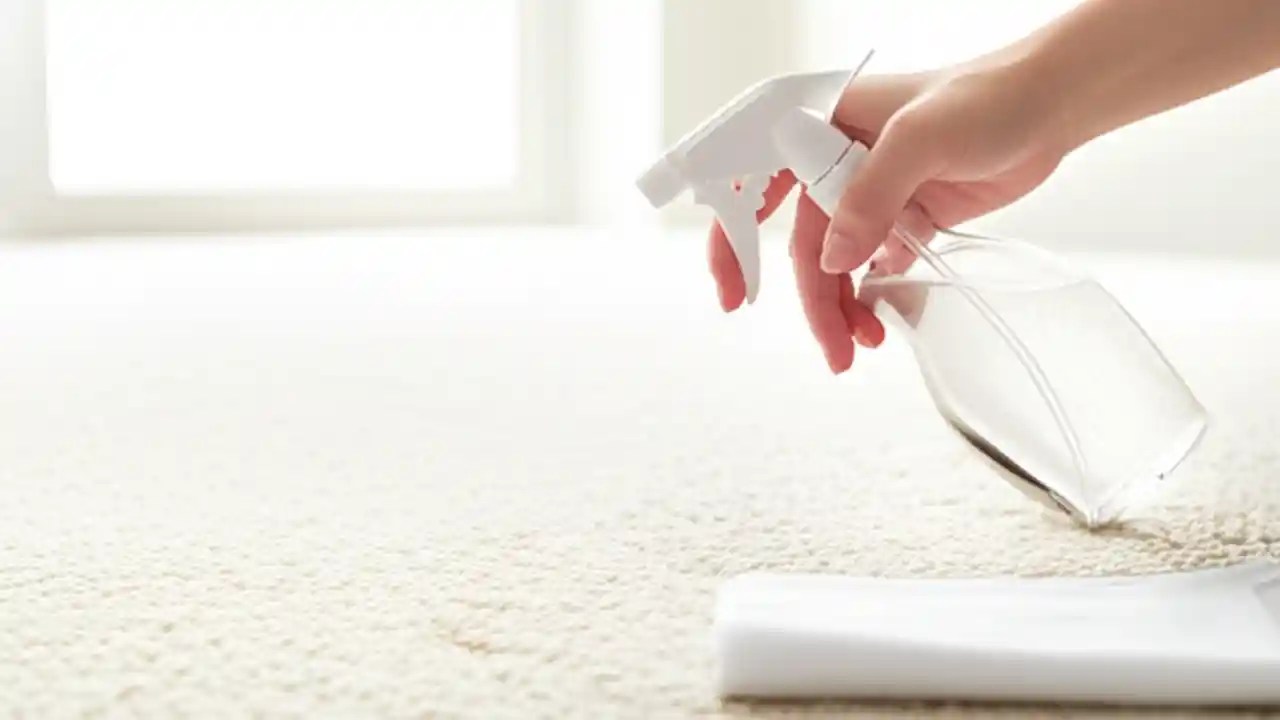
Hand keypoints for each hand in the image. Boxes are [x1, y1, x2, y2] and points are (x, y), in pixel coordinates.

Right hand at [707, 61, 1068, 372]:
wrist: (1050, 106)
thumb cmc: (986, 96)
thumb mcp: (921, 138)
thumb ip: (871, 195)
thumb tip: (835, 258)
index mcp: (818, 127)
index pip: (753, 184)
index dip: (734, 240)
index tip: (736, 294)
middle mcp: (835, 161)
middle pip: (803, 244)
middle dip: (813, 299)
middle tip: (833, 349)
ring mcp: (870, 191)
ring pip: (837, 262)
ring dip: (844, 305)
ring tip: (864, 343)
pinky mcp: (903, 215)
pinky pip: (874, 264)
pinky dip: (877, 293)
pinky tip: (890, 311)